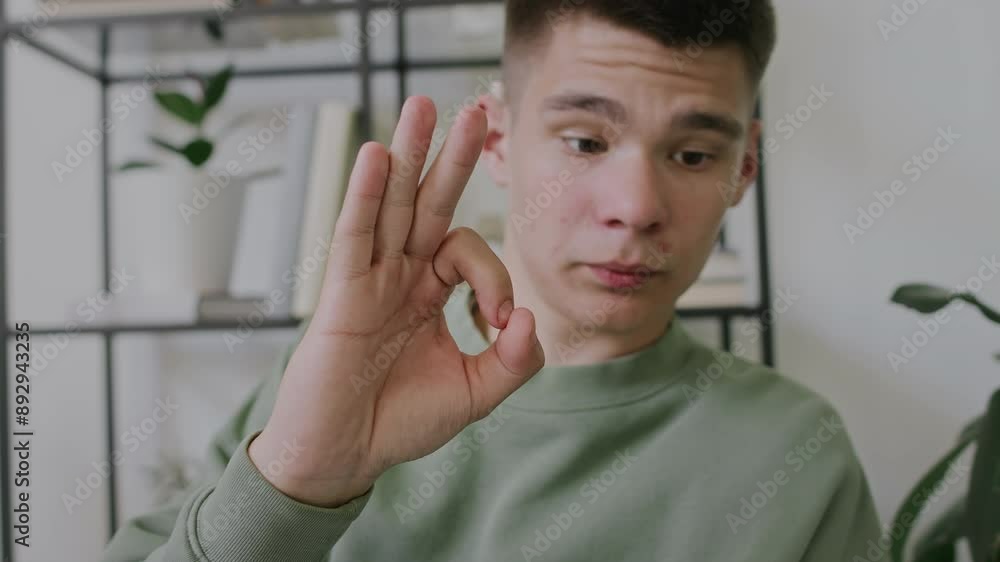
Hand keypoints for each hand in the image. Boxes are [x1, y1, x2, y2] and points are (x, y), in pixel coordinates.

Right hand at [249, 96, 544, 506]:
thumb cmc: (399, 421)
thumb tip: (529, 318)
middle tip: (473, 109)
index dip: (495, 278)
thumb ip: (513, 361)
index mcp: (429, 292)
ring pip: (392, 205)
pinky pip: (354, 236)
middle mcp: (400, 275)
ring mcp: (369, 279)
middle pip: (429, 203)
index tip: (501, 325)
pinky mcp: (342, 294)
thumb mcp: (476, 393)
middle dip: (450, 157)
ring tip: (422, 105)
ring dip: (408, 154)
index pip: (469, 253)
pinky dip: (365, 197)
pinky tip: (377, 157)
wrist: (345, 455)